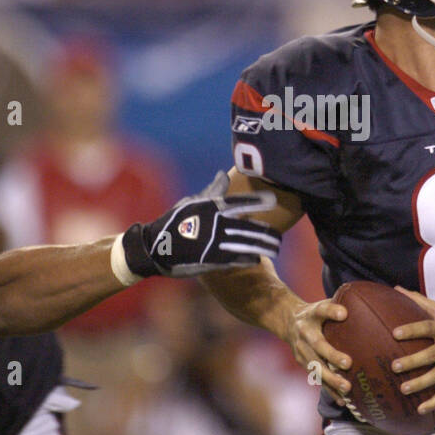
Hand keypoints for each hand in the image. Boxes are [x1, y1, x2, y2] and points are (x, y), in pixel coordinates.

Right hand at [125, 171, 281, 276]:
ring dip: (262, 247)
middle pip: (248, 227)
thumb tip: (224, 174)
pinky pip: (234, 259)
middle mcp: (215, 224)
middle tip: (279, 237)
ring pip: (245, 244)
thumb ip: (212, 191)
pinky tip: (258, 259)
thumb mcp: (191, 203)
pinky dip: (248, 259)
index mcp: (211, 208)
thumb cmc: (174, 222)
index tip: (273, 200)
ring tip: (275, 248)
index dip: (258, 201)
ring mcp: (213, 243)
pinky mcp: (209, 260)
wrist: (155, 247)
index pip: (239, 202)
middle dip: (266, 232)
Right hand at [279, 298, 352, 397]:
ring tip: (347, 388)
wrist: (287, 321)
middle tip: (348, 363)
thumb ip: (339, 305)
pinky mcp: (303, 364)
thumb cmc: (315, 313)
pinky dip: (329, 390)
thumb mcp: (323, 304)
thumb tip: (370, 304)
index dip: (331, 311)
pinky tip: (343, 400)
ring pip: (316, 367)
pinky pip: (317, 378)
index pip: (321, 310)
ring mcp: (302, 350)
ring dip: (331, 379)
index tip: (344, 313)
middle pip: (318, 345)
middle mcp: (305, 333)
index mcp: (312, 315)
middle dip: (332, 355)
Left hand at [390, 288, 434, 414]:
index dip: (412, 330)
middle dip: (414, 361)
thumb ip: (419, 300)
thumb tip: (395, 289)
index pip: (427, 327)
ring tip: (404, 389)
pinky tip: (420, 409)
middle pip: (432, 354)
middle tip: (395, 366)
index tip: (395, 333)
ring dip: (422, 383)